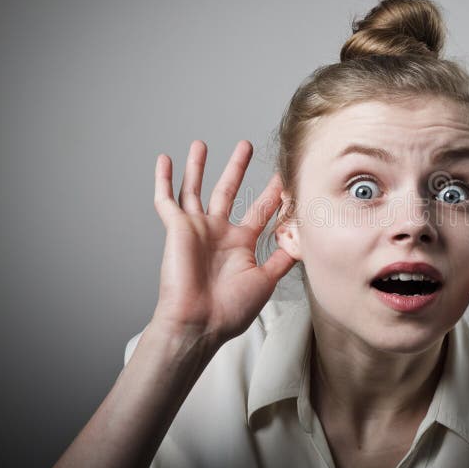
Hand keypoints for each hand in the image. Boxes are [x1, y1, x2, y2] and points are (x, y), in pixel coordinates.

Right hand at [151, 140, 295, 348]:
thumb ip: (282, 258)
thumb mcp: (266, 280)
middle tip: (246, 146)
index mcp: (240, 244)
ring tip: (202, 144)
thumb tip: (304, 242)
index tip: (285, 176)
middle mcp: (218, 233)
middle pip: (229, 191)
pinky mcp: (176, 229)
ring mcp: (196, 229)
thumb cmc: (230, 310)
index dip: (274, 193)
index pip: (261, 210)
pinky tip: (165, 160)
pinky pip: (166, 200)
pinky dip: (164, 180)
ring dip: (199, 167)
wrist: (199, 323)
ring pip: (196, 189)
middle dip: (237, 168)